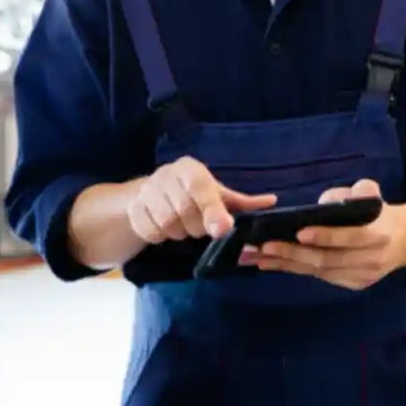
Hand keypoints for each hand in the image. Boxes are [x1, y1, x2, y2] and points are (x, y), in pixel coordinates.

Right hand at [127, 157, 276, 244]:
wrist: (151, 193)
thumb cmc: (192, 194)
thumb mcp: (216, 194)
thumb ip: (241, 202)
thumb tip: (272, 201)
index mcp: (190, 169)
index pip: (201, 188)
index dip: (213, 209)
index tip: (223, 229)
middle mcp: (167, 174)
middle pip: (186, 213)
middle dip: (195, 227)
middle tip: (198, 226)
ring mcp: (147, 190)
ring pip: (168, 226)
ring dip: (178, 233)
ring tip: (181, 225)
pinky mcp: (134, 208)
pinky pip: (151, 232)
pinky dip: (159, 236)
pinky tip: (163, 227)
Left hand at [247, 179, 405, 290]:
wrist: (404, 240)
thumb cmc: (378, 211)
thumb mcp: (370, 193)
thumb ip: (352, 193)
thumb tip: (324, 205)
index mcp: (378, 234)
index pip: (350, 237)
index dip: (326, 236)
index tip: (300, 232)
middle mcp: (371, 260)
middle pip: (328, 260)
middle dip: (294, 254)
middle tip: (265, 247)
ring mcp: (361, 276)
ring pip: (320, 272)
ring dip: (286, 265)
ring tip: (258, 257)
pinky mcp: (352, 284)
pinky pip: (320, 277)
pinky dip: (294, 270)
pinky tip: (272, 263)